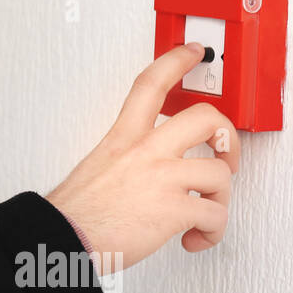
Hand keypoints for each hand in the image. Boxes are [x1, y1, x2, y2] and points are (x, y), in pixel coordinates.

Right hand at [44, 42, 240, 269]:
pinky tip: (196, 237)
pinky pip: (215, 215)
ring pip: (219, 172)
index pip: (150, 85)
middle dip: (227, 136)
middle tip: (225, 153)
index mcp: (122, 138)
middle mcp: (145, 152)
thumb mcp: (96, 168)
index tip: (192, 52)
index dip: (176, 62)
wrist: (64, 239)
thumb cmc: (75, 214)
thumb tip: (142, 174)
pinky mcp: (174, 211)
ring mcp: (162, 179)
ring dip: (221, 196)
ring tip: (207, 208)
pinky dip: (212, 231)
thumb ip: (123, 162)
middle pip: (205, 118)